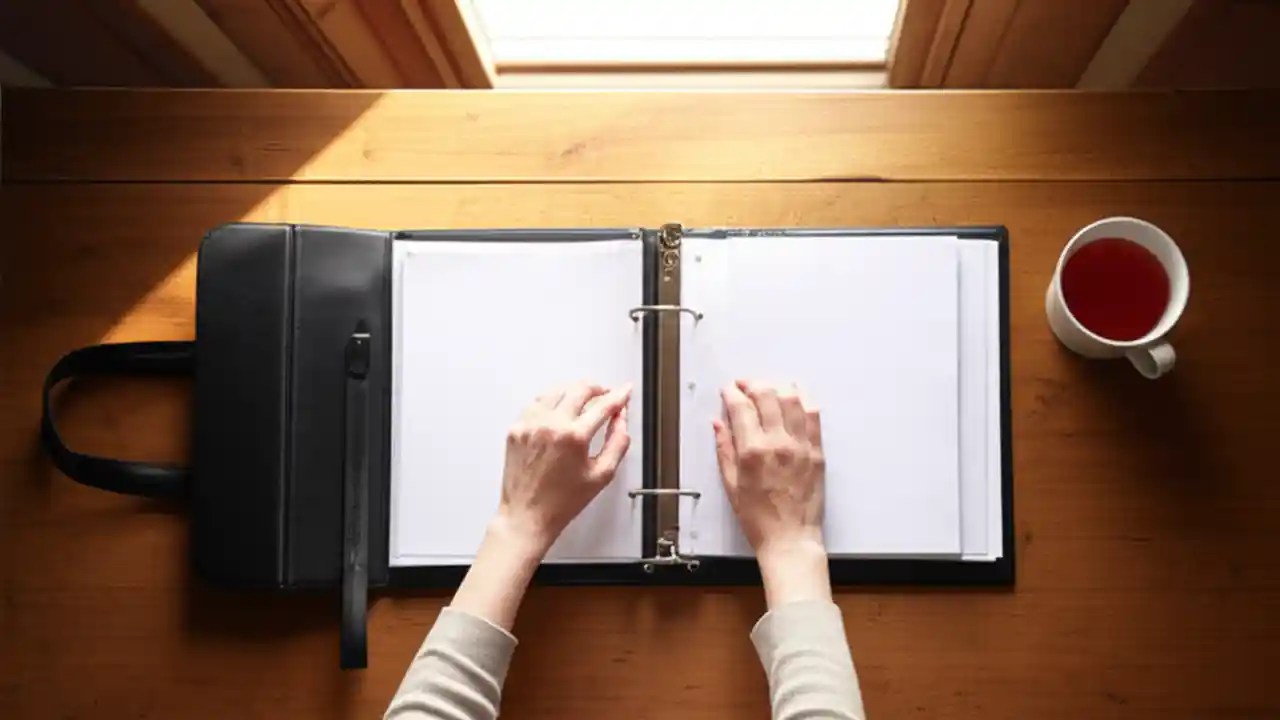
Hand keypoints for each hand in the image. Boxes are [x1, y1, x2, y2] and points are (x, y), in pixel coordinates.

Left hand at [496, 381, 632, 554]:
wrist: (527, 515)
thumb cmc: (562, 502)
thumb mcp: (601, 475)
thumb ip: (617, 442)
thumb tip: (620, 419)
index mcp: (574, 437)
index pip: (603, 405)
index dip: (619, 395)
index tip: (625, 390)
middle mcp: (550, 425)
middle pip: (579, 389)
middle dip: (596, 388)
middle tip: (605, 394)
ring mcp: (530, 424)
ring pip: (556, 390)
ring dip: (573, 391)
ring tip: (582, 400)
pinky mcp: (516, 429)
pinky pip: (537, 403)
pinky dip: (551, 401)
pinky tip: (558, 409)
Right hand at [715, 380, 830, 606]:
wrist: (790, 539)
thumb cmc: (759, 519)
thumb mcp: (731, 484)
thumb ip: (724, 449)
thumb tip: (718, 423)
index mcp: (753, 452)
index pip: (741, 407)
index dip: (732, 393)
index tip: (728, 390)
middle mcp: (778, 443)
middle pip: (767, 395)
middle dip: (753, 383)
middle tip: (745, 384)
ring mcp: (801, 446)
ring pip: (792, 399)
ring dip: (778, 386)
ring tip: (769, 387)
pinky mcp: (817, 452)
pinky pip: (814, 415)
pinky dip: (805, 398)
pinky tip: (796, 394)